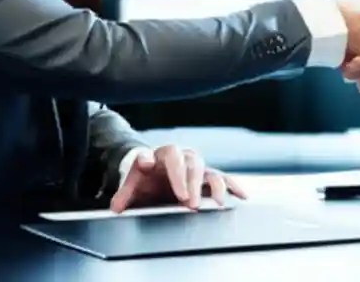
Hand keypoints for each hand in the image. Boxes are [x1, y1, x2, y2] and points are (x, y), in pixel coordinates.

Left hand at [109, 144, 246, 212]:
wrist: (154, 174)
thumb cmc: (144, 178)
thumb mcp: (132, 184)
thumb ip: (125, 193)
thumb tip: (117, 206)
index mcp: (163, 154)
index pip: (169, 154)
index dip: (171, 167)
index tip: (160, 172)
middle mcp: (183, 157)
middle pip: (191, 163)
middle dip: (192, 182)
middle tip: (189, 202)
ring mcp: (197, 167)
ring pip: (209, 171)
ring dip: (215, 186)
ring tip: (217, 203)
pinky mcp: (207, 178)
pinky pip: (224, 179)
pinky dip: (233, 186)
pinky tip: (242, 196)